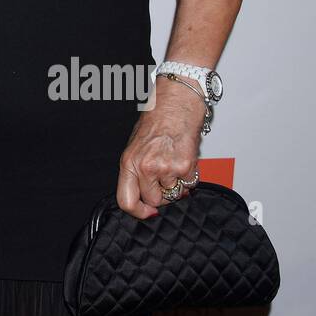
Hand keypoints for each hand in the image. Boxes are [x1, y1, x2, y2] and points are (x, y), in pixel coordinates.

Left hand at [116, 77, 203, 218]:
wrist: (176, 103)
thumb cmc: (156, 122)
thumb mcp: (136, 148)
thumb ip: (137, 173)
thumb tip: (144, 197)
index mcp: (128, 162)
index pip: (125, 201)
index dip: (138, 212)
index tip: (147, 212)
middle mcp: (144, 167)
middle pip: (154, 201)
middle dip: (162, 194)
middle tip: (165, 177)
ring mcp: (165, 168)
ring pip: (173, 194)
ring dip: (177, 184)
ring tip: (174, 161)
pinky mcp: (184, 166)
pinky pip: (189, 184)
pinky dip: (190, 176)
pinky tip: (184, 158)